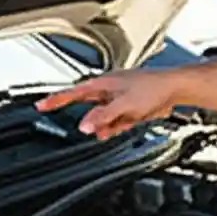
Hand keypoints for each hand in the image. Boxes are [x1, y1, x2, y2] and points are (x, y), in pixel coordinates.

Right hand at [34, 69, 178, 139]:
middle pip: (87, 106)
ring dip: (103, 126)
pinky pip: (117, 120)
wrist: (176, 88)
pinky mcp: (131, 108)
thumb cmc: (153, 88)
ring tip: (107, 131)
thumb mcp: (124, 105)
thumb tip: (84, 126)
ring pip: (103, 116)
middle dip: (85, 119)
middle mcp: (109, 90)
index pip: (73, 93)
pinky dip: (115, 126)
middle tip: (80, 128)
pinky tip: (116, 131)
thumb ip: (103, 116)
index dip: (56, 100)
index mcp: (103, 84)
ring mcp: (120, 99)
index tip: (40, 105)